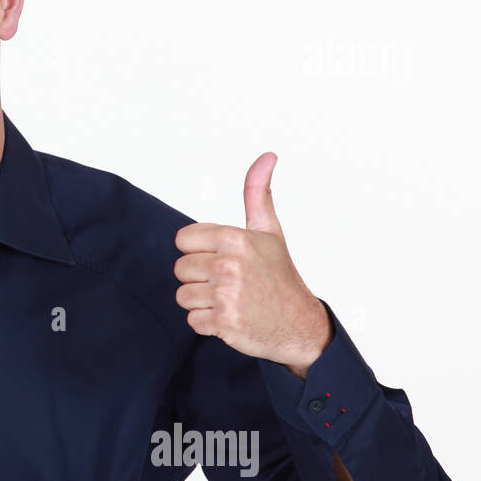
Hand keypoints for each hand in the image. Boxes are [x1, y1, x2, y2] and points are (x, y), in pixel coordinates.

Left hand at [173, 153, 332, 377]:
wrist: (300, 324)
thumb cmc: (280, 276)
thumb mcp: (269, 231)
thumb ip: (258, 194)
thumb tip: (267, 156)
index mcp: (235, 238)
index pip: (183, 240)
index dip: (198, 251)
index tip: (220, 258)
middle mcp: (229, 264)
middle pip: (181, 269)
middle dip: (200, 278)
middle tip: (228, 283)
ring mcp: (226, 295)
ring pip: (184, 296)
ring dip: (202, 302)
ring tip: (229, 300)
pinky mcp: (223, 323)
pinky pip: (192, 321)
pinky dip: (208, 324)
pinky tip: (230, 317)